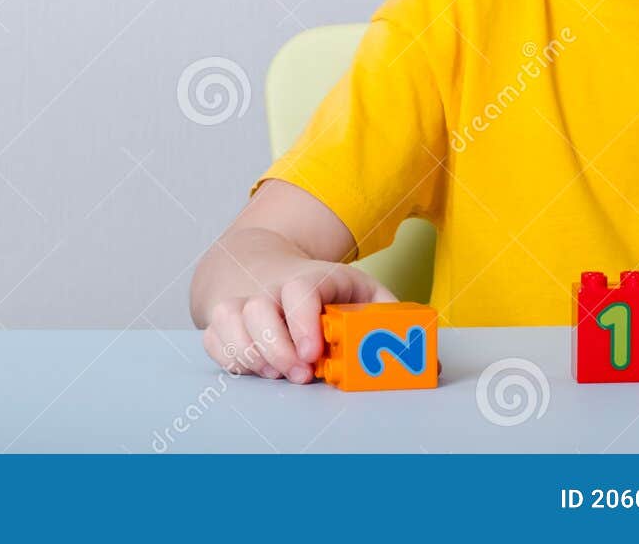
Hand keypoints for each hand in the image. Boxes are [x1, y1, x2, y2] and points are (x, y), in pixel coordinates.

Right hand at [201, 261, 394, 382]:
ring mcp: (241, 300)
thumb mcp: (359, 289)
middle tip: (299, 375)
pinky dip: (229, 357)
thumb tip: (425, 357)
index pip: (300, 291)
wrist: (264, 262)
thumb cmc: (320, 287)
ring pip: (228, 320)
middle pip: (258, 309)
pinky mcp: (220, 318)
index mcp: (308, 278)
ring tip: (275, 373)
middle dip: (276, 349)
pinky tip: (253, 369)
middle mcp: (269, 286)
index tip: (311, 356)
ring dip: (249, 353)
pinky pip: (213, 337)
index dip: (303, 323)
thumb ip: (386, 316)